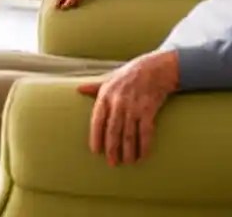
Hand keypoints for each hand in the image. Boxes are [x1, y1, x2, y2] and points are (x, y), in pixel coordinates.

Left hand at [77, 50, 178, 165]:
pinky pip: (145, 132)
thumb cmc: (128, 76)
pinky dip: (144, 146)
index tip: (96, 151)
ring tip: (127, 162)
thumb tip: (78, 89)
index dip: (96, 137)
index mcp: (106, 96)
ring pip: (129, 134)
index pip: (97, 120)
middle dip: (112, 149)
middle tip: (112, 163)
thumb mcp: (109, 80)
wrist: (153, 69)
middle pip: (113, 131)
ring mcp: (134, 107)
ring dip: (128, 151)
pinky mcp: (148, 110)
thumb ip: (94, 87)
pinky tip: (143, 156)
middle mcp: (118, 102)